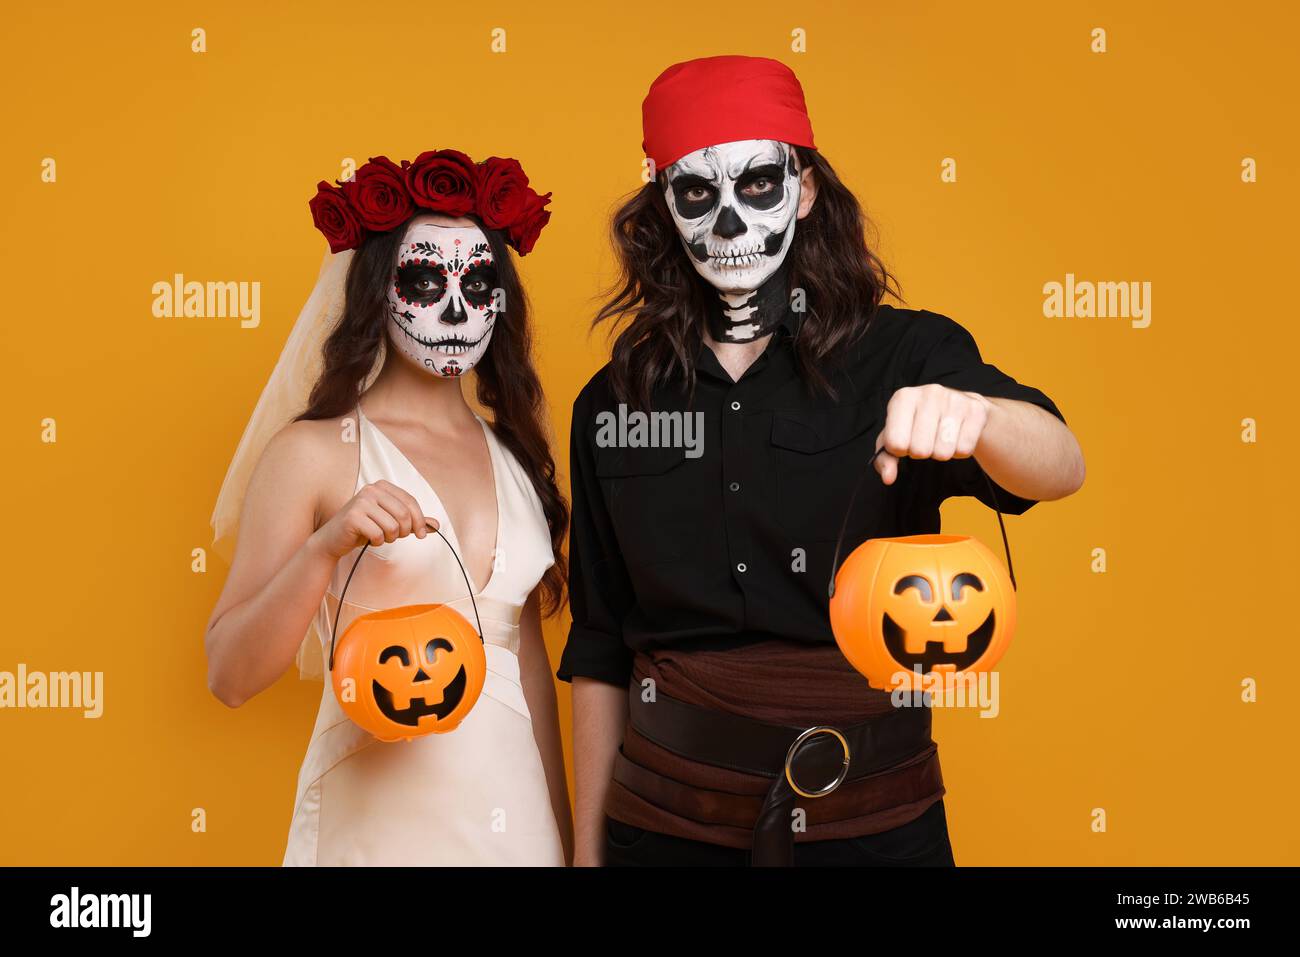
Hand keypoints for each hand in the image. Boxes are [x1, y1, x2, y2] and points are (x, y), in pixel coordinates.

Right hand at [309, 480, 438, 559]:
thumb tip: (437, 525)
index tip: (422, 535)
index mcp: (382, 486)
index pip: (411, 502)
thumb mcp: (391, 522)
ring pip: (393, 526)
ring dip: (389, 538)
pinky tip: (367, 539)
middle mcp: (371, 489)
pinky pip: (378, 534)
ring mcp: (361, 501)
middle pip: (404, 514)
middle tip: (394, 537)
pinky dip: (377, 542)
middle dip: (404, 531)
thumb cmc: (365, 529)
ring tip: (378, 536)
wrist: (334, 539)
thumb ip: (413, 521)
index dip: (420, 520)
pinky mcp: (353, 517)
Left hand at [873, 384, 992, 484]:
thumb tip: (888, 478)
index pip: (895, 443)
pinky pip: (964, 450)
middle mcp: (929, 393)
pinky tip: (957, 436)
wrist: (959, 405)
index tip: (906, 439)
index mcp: (903, 397)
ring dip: (941, 453)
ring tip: (941, 437)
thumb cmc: (918, 423)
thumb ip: (885, 458)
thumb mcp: (895, 436)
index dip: (900, 450)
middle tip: (926, 439)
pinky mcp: (976, 410)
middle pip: (920, 450)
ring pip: (943, 452)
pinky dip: (959, 451)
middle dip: (922, 452)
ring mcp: (954, 399)